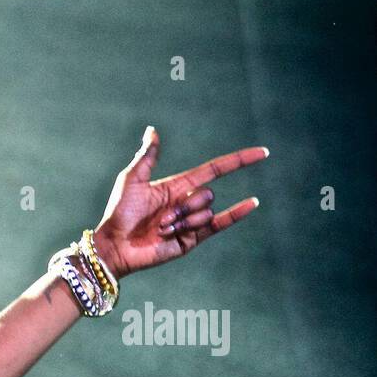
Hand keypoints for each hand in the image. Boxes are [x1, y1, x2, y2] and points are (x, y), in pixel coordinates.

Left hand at [90, 125, 268, 278]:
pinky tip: (252, 203)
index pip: (215, 170)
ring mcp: (190, 222)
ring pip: (206, 212)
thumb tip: (152, 130)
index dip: (238, 161)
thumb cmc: (119, 213)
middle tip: (159, 220)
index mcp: (177, 186)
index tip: (262, 153)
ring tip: (162, 230)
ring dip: (184, 221)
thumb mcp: (132, 179)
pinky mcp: (191, 240)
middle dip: (185, 206)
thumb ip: (147, 157)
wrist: (114, 246)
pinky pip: (219, 224)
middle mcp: (186, 202)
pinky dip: (236, 214)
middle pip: (206, 194)